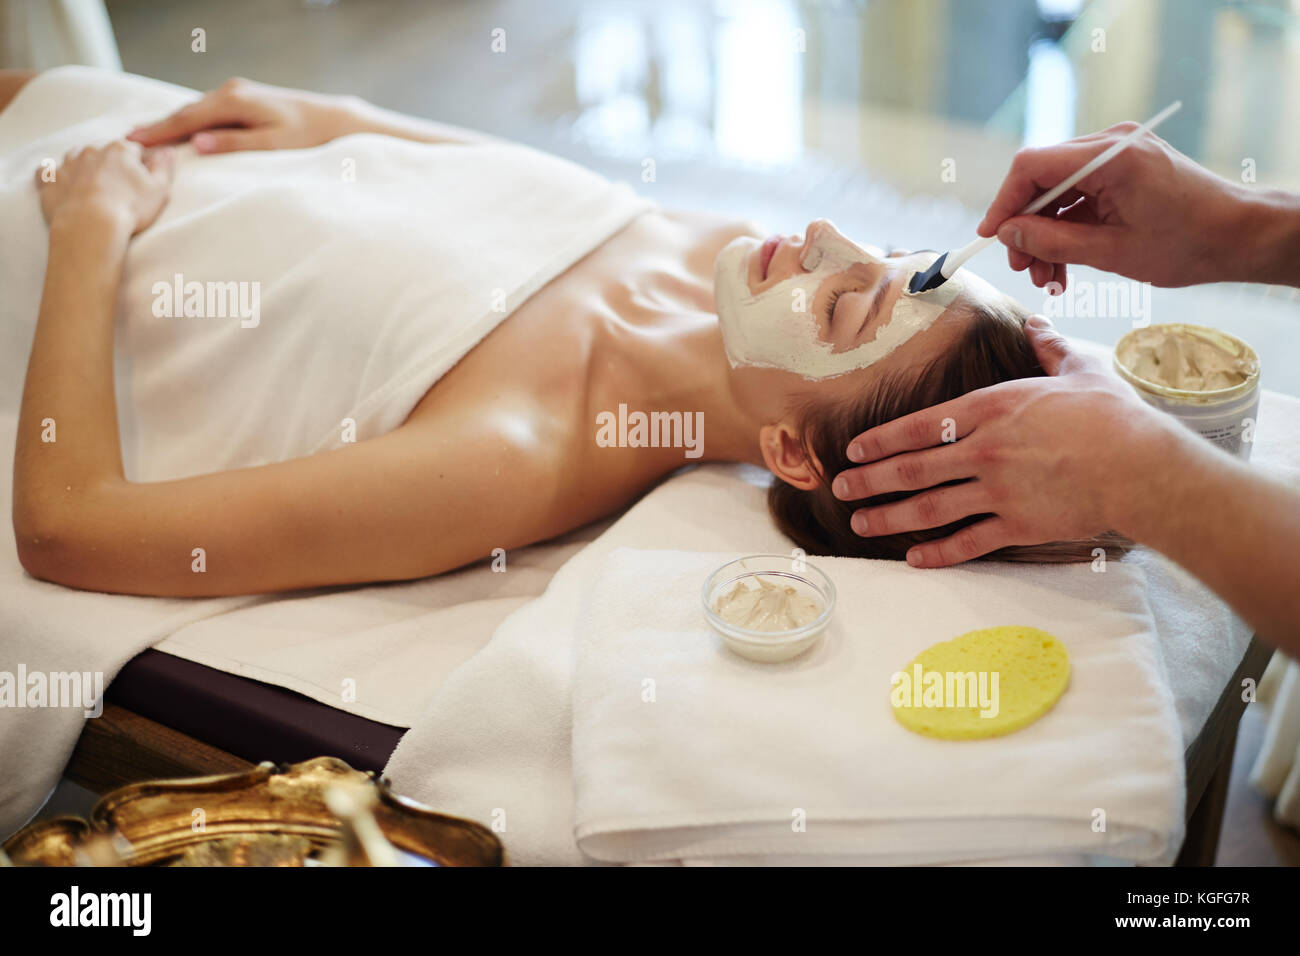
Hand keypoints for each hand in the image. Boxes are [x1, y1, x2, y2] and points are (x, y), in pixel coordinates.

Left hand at [36, 140, 174, 234]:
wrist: (91, 226)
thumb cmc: (129, 209)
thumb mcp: (160, 189)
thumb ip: (165, 166)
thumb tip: (169, 150)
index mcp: (119, 149)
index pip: (135, 150)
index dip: (141, 166)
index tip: (143, 182)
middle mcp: (91, 150)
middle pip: (104, 152)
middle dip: (112, 166)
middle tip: (120, 189)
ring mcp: (67, 163)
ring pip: (76, 158)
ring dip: (84, 168)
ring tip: (93, 189)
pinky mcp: (49, 180)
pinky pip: (46, 171)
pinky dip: (53, 176)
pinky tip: (61, 185)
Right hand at [126, 77, 357, 153]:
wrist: (332, 119)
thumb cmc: (307, 136)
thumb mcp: (272, 144)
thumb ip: (235, 144)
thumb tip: (197, 143)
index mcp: (235, 102)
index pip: (187, 119)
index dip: (159, 132)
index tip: (133, 142)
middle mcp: (231, 91)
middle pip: (186, 111)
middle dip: (157, 125)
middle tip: (127, 140)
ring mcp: (236, 92)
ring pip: (195, 109)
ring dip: (170, 122)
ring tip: (143, 135)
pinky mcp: (242, 98)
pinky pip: (207, 110)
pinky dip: (188, 119)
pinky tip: (177, 129)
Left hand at [830, 316, 1184, 566]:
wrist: (1142, 467)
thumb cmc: (1113, 416)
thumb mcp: (1079, 370)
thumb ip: (1049, 348)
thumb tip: (1038, 324)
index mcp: (991, 409)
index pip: (919, 425)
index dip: (881, 439)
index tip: (854, 449)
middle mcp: (983, 451)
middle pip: (913, 468)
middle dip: (870, 480)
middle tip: (839, 488)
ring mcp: (998, 492)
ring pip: (929, 508)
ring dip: (889, 517)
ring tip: (859, 523)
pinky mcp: (1018, 525)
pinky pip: (968, 542)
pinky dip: (938, 553)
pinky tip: (913, 558)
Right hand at [978, 123, 1253, 288]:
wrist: (1237, 235)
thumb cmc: (1186, 244)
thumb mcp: (1110, 251)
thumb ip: (1052, 241)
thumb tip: (1007, 234)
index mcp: (1110, 157)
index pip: (1033, 166)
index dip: (1004, 201)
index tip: (992, 237)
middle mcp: (1111, 144)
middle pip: (1042, 179)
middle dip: (1026, 226)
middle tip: (1025, 268)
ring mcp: (1117, 154)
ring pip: (1057, 191)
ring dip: (1046, 233)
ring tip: (1049, 277)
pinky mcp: (1123, 168)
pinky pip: (1079, 195)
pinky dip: (1067, 227)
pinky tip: (1066, 264)